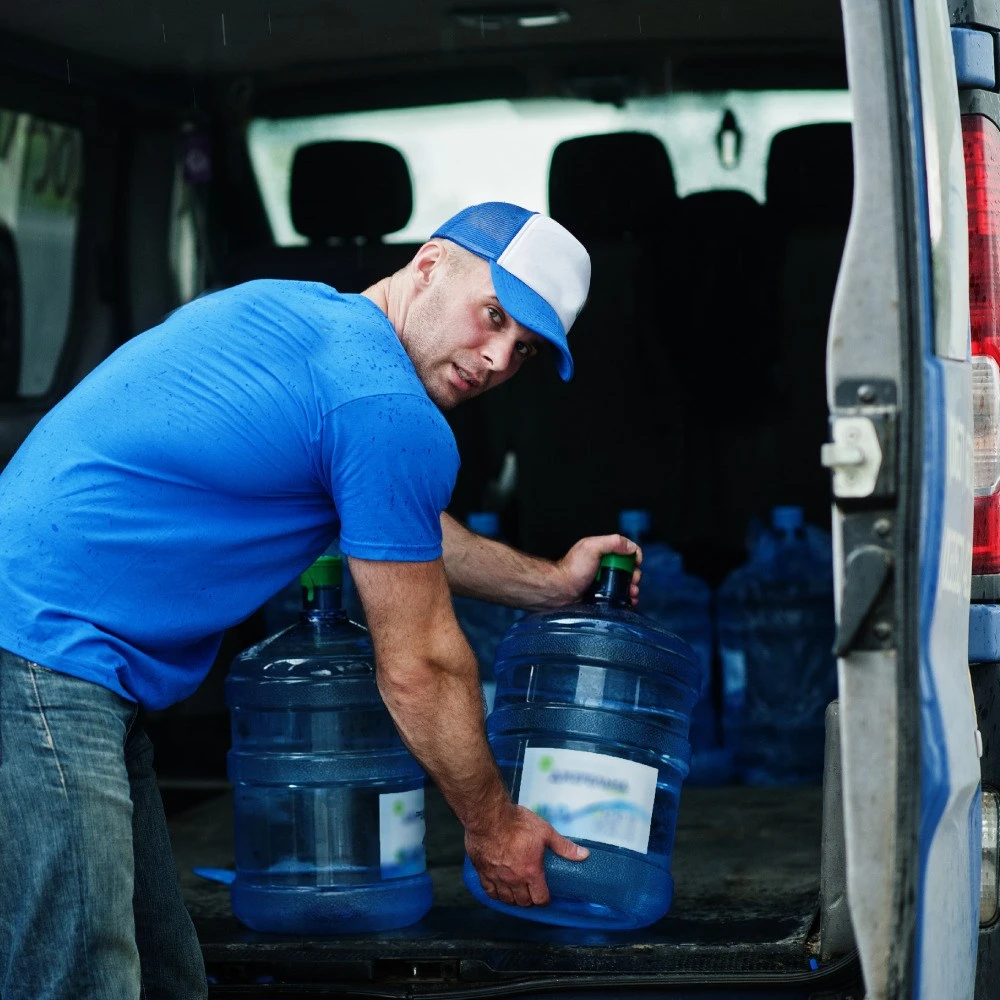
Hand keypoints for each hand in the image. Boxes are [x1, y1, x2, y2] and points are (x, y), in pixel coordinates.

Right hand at [465, 803, 588, 906]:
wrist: (489, 816)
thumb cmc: (516, 823)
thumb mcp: (545, 832)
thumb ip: (563, 847)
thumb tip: (584, 855)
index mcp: (531, 872)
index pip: (540, 899)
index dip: (544, 899)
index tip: (546, 895)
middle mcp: (514, 880)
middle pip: (523, 902)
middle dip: (529, 899)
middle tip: (532, 891)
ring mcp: (497, 877)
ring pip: (506, 899)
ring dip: (513, 898)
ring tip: (517, 891)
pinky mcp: (482, 872)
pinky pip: (489, 892)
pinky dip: (496, 894)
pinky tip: (499, 889)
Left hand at [554, 533, 642, 605]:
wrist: (560, 591)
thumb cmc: (572, 569)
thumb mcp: (591, 548)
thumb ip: (611, 542)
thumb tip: (632, 547)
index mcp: (603, 551)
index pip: (626, 550)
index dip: (634, 556)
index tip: (635, 564)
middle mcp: (604, 565)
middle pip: (629, 568)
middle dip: (635, 575)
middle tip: (633, 582)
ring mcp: (604, 581)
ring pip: (626, 583)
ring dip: (633, 588)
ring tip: (632, 593)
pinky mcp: (603, 595)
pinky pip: (619, 596)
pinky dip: (627, 599)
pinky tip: (629, 601)